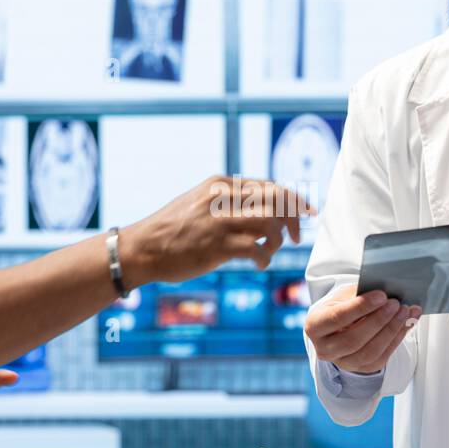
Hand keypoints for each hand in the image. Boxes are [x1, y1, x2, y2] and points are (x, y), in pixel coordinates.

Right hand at [121, 176, 313, 285]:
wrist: (141, 248)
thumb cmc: (172, 230)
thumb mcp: (200, 203)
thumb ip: (229, 203)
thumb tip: (264, 213)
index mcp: (220, 184)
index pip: (269, 185)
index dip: (294, 199)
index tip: (307, 212)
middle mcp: (222, 197)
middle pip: (275, 199)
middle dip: (294, 217)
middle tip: (296, 236)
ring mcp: (219, 221)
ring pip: (270, 221)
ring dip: (278, 238)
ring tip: (270, 251)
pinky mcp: (216, 245)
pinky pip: (256, 248)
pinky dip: (265, 257)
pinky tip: (259, 264)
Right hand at [304, 284, 421, 374]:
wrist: (340, 326)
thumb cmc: (341, 307)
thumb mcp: (343, 296)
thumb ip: (360, 294)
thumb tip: (386, 293)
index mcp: (315, 326)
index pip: (337, 318)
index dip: (361, 307)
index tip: (381, 295)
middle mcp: (325, 349)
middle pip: (353, 339)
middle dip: (378, 321)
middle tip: (396, 304)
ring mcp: (343, 362)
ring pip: (369, 352)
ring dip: (391, 331)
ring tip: (405, 312)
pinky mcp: (361, 368)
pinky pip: (381, 357)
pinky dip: (396, 339)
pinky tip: (405, 324)